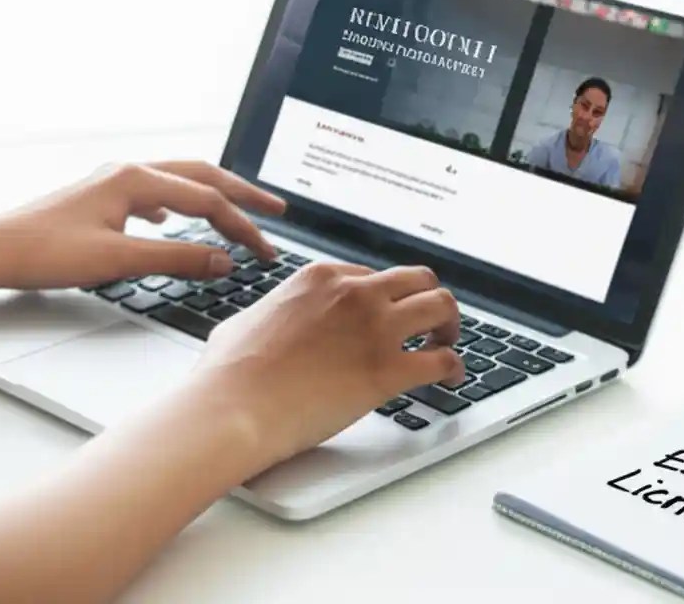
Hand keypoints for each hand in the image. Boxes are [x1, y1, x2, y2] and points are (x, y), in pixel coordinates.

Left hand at [0, 161, 286, 289]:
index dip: (242, 226)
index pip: (207, 200)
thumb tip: (223, 260)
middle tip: (277, 209)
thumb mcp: (119, 260)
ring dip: (214, 196)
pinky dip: (180, 205)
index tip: (265, 250)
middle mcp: (128, 172)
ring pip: (179, 182)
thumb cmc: (44, 252)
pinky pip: (156, 193)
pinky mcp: (103, 198)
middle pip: (201, 177)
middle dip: (242, 194)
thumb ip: (176, 259)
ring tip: (239, 211)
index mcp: (136, 180)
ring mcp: (114, 183)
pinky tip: (174, 222)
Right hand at [195, 262, 464, 468]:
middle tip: (430, 323)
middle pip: (419, 280)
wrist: (232, 407)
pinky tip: (450, 377)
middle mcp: (355, 295)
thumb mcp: (248, 319)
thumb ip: (273, 312)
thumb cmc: (230, 373)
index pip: (375, 276)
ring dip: (449, 325)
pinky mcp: (388, 370)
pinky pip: (442, 360)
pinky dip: (453, 368)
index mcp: (323, 278)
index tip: (391, 315)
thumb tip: (272, 321)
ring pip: (441, 307)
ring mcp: (376, 329)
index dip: (388, 299)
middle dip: (428, 300)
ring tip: (446, 344)